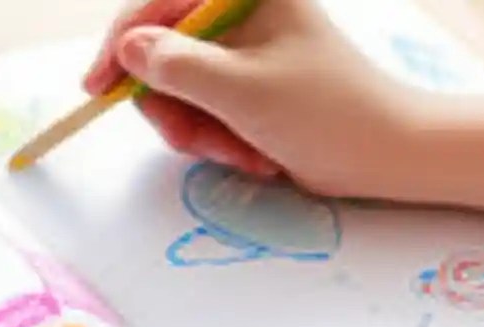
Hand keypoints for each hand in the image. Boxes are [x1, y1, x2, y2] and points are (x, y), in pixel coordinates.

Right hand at [83, 0, 422, 196]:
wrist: (385, 155)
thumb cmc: (327, 113)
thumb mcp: (242, 90)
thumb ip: (178, 66)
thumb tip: (128, 49)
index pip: (159, 4)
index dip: (120, 45)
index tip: (97, 88)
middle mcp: (242, 10)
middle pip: (162, 54)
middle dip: (173, 107)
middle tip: (192, 142)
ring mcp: (243, 49)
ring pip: (177, 89)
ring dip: (198, 131)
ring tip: (237, 154)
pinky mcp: (246, 85)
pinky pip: (201, 110)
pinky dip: (216, 139)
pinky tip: (251, 155)